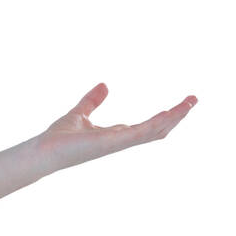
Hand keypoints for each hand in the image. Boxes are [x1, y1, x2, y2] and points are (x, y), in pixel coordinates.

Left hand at [35, 82, 196, 171]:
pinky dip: (155, 123)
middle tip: (193, 100)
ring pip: (154, 132)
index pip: (147, 126)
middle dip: (177, 116)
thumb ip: (92, 101)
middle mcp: (120, 141)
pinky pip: (139, 133)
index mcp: (115, 135)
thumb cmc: (57, 138)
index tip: (181, 103)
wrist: (42, 152)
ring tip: (189, 103)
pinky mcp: (111, 143)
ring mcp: (118, 143)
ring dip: (173, 118)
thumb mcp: (79, 113)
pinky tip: (169, 113)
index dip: (165, 115)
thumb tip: (104, 84)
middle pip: (157, 129)